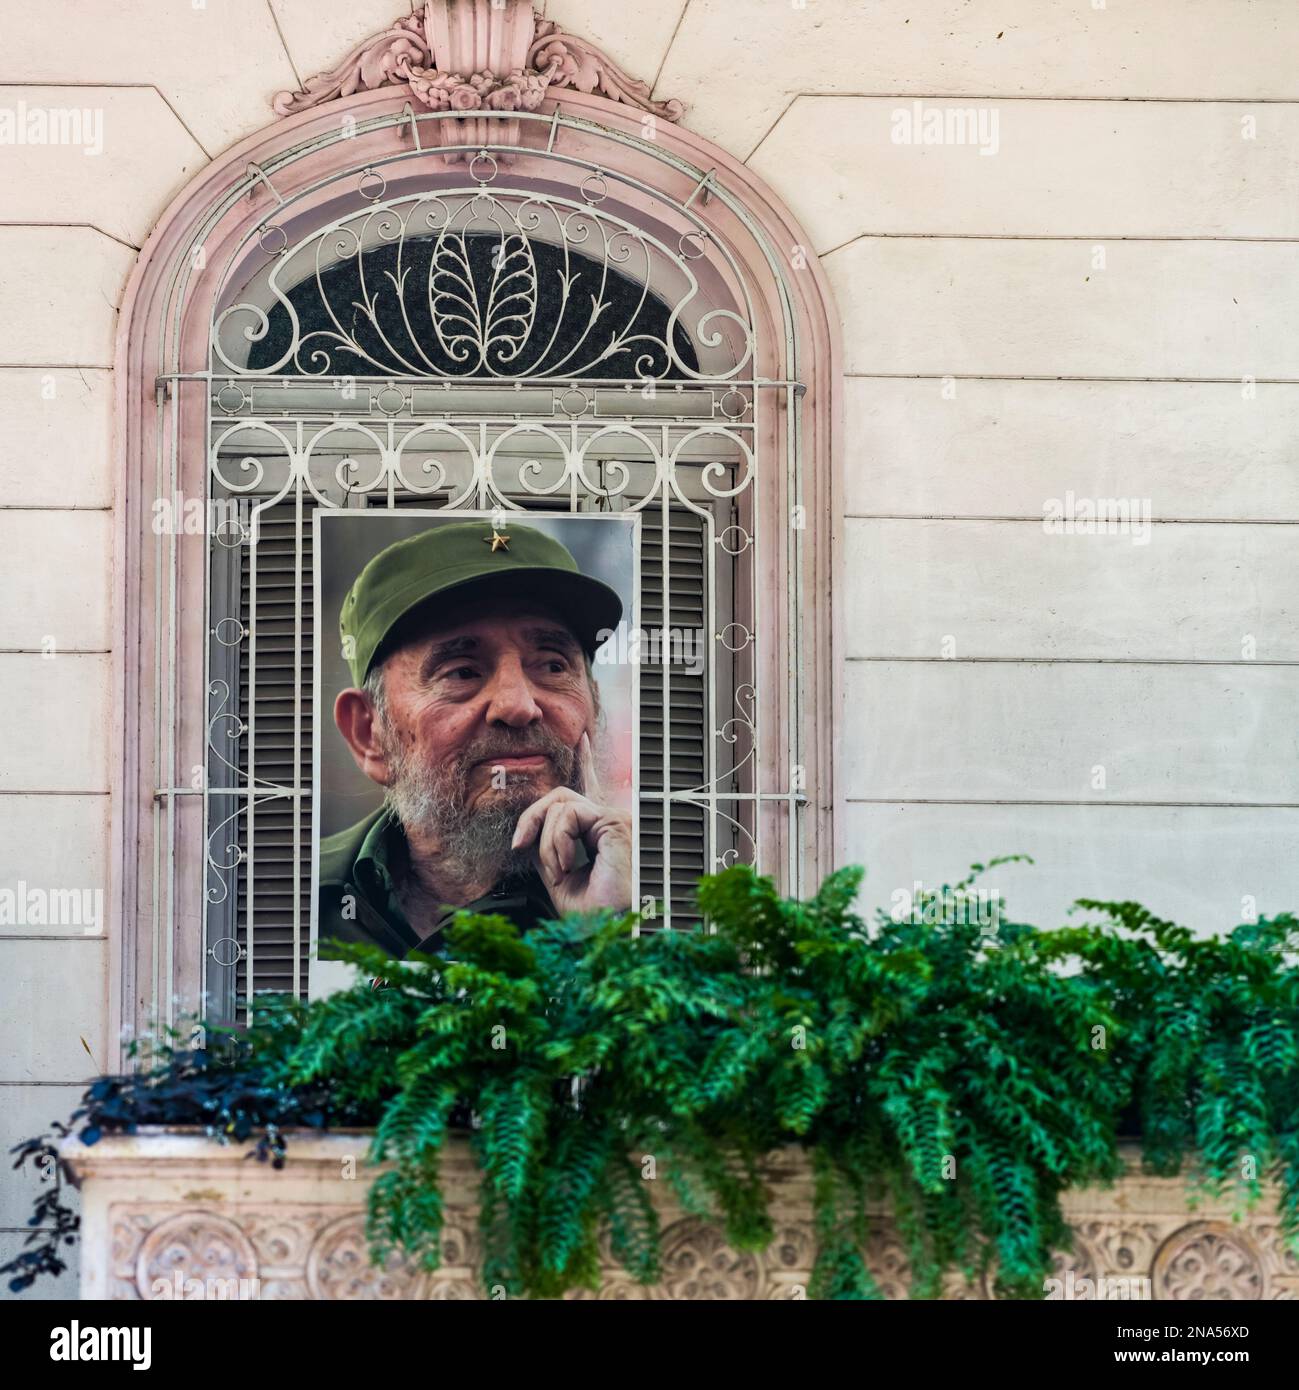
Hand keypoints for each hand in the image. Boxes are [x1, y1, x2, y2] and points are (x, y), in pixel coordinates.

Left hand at [510, 733, 632, 914]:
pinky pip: (568, 815)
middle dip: (532, 817)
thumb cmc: (593, 915)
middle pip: (561, 796)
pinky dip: (557, 841)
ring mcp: (613, 819)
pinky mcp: (613, 821)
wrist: (609, 930)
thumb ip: (548, 849)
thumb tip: (531, 833)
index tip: (582, 739)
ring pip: (560, 804)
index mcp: (600, 832)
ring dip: (547, 841)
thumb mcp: (560, 879)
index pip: (590, 789)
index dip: (585, 762)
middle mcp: (610, 821)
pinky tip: (569, 865)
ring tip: (561, 870)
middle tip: (520, 845)